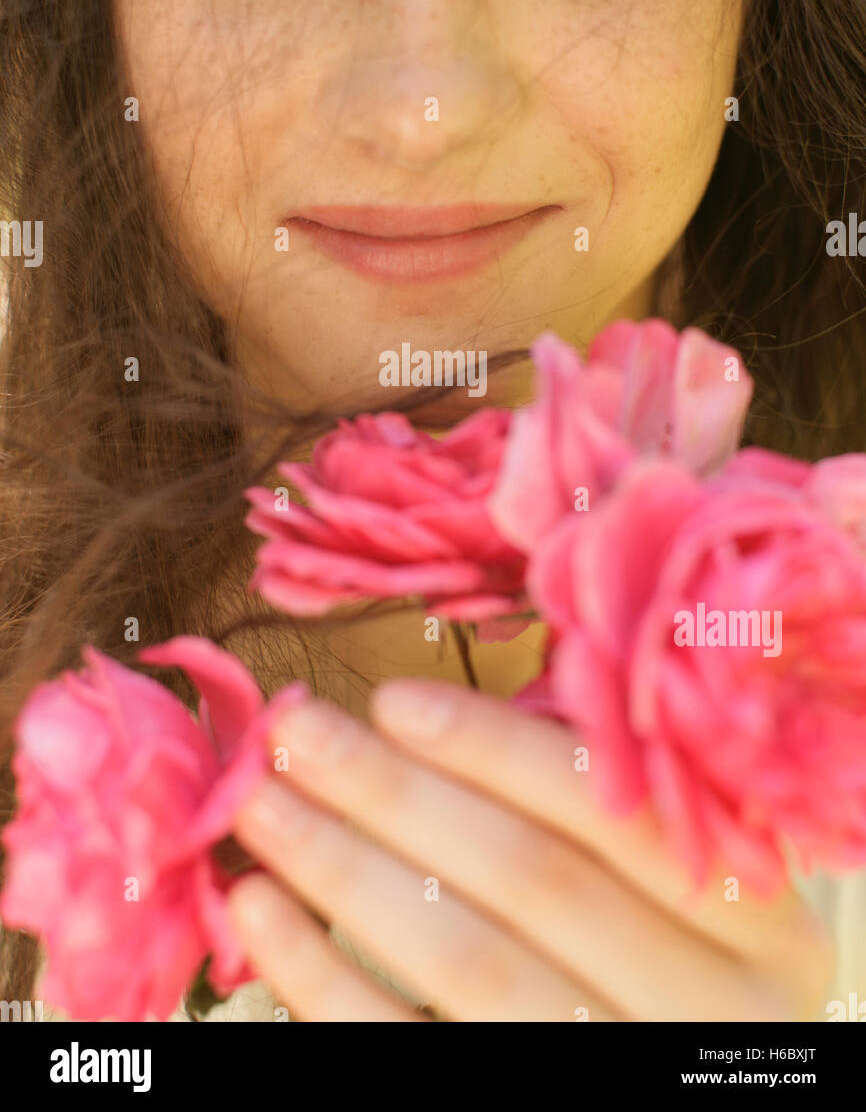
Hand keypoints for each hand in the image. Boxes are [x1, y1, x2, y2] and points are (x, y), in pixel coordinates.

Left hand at [227, 680, 833, 1021]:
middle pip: (531, 884)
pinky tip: (261, 912)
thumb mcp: (680, 868)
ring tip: (260, 802)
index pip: (613, 817)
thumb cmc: (668, 940)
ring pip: (466, 965)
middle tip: (295, 732)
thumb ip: (601, 795)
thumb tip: (420, 710)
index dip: (495, 751)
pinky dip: (322, 977)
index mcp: (763, 925)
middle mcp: (706, 1010)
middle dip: (397, 796)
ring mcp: (615, 1071)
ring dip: (344, 871)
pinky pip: (405, 1051)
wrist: (666, 1059)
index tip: (392, 699)